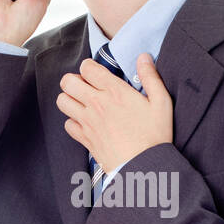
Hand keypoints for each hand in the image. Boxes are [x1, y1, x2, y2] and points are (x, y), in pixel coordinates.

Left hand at [57, 53, 172, 174]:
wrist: (144, 166)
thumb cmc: (155, 135)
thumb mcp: (161, 102)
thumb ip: (151, 77)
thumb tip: (143, 57)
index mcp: (114, 91)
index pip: (87, 67)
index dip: (90, 67)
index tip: (97, 73)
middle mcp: (96, 104)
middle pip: (68, 82)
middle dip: (74, 80)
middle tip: (85, 86)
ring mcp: (88, 122)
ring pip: (62, 101)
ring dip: (69, 99)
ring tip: (82, 102)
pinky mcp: (85, 138)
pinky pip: (67, 124)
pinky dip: (73, 122)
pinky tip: (85, 122)